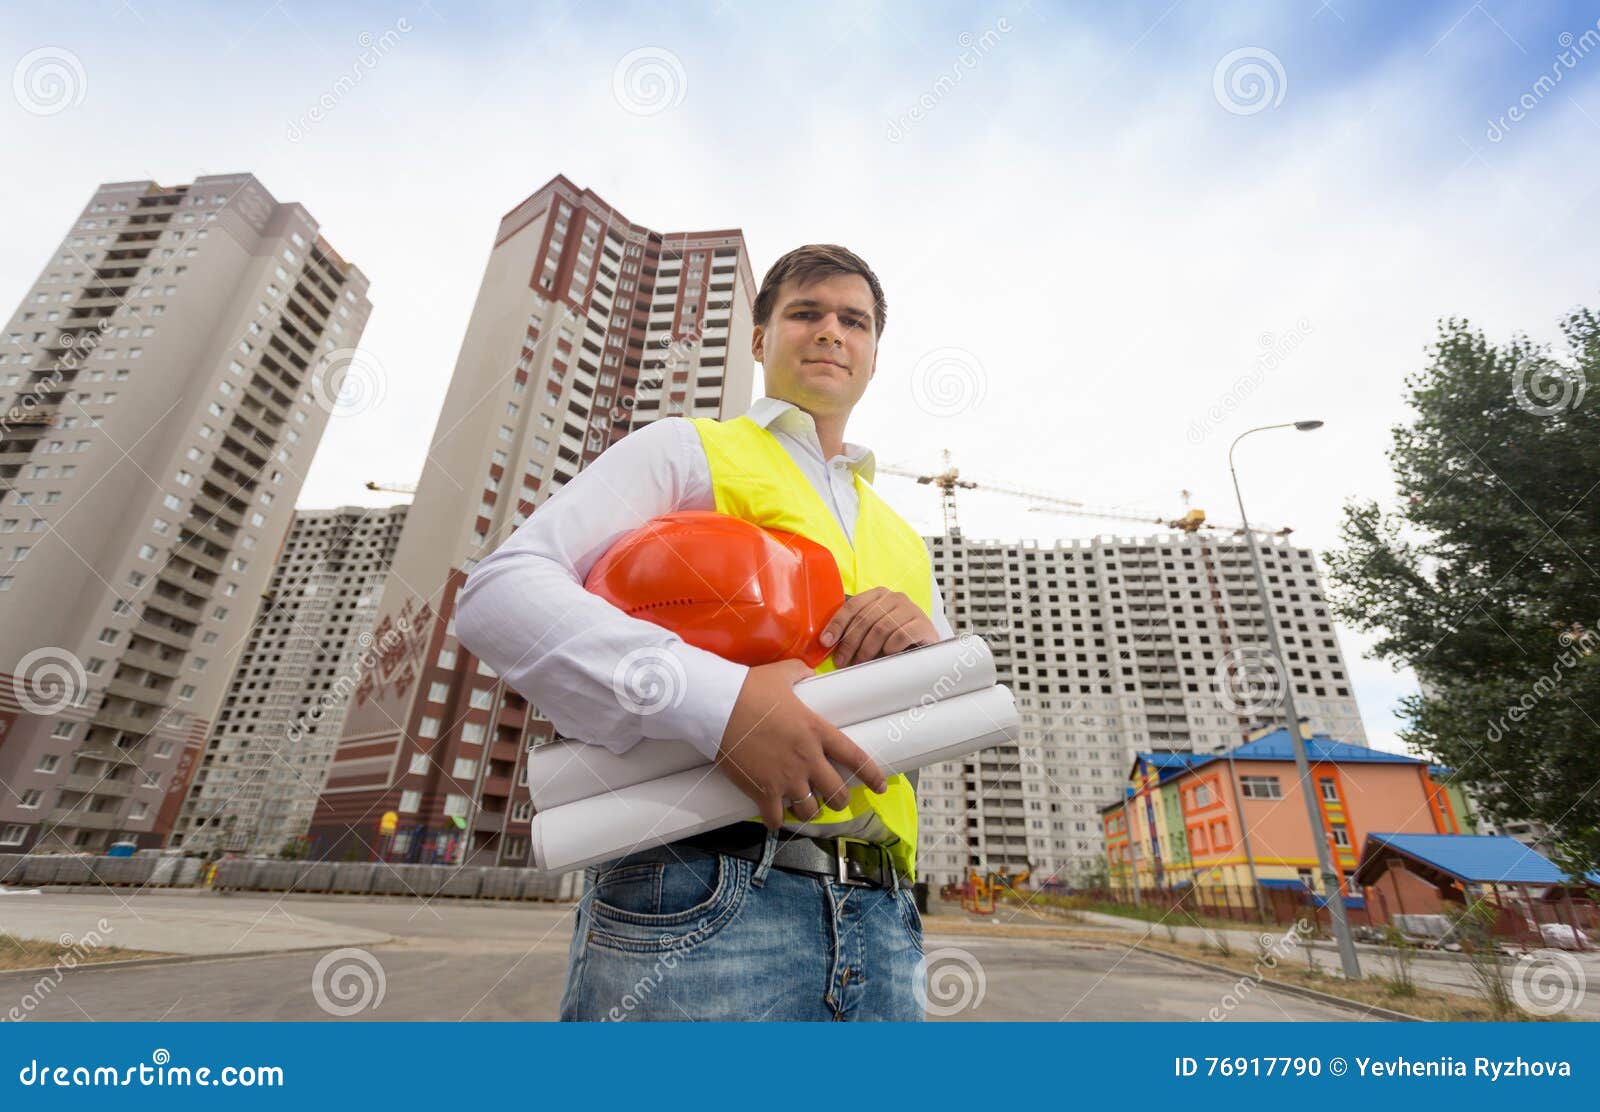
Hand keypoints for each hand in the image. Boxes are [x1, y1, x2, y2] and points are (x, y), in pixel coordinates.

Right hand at [715, 659, 887, 828]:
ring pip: (810, 810)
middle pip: (837, 793)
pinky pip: (776, 819)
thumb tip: (809, 671)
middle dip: (838, 800)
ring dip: (809, 812)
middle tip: (833, 799)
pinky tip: (774, 819)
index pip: (855, 757)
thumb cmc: (750, 688)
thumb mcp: (781, 674)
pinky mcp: (762, 791)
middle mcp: (808, 759)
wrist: (718, 706)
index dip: (871, 775)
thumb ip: (800, 672)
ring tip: (804, 809)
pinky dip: (776, 821)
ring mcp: (786, 778)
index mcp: (817, 731)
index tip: (880, 786)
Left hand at [819, 587, 938, 667]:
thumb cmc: (895, 638)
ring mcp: (911, 609)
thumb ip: (855, 629)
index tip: (826, 641)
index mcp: (879, 594)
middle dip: (849, 642)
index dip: (837, 624)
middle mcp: (895, 598)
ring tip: (862, 662)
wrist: (926, 645)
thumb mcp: (873, 630)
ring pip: (880, 628)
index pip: (853, 605)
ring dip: (867, 649)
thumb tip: (827, 642)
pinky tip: (887, 654)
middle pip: (864, 619)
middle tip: (842, 660)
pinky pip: (900, 635)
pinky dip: (889, 648)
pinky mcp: (923, 624)